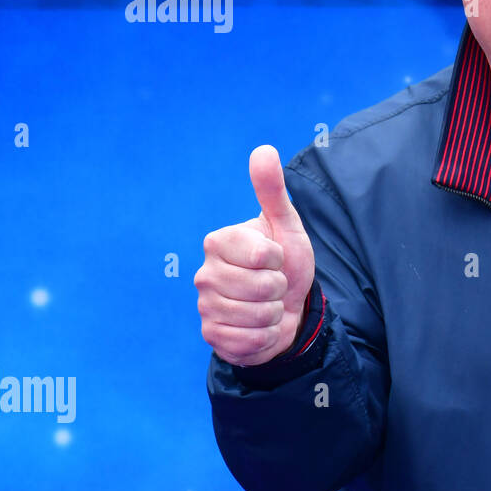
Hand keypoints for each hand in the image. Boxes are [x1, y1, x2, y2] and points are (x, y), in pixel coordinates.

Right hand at [195, 145, 315, 365]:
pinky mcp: (211, 336)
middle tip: (273, 284)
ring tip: (267, 305)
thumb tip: (264, 149)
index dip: (279, 260)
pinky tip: (260, 327)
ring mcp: (205, 307)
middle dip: (279, 289)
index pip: (263, 256)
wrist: (286, 307)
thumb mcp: (286, 225)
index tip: (275, 258)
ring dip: (274, 314)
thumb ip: (272, 190)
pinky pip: (250, 341)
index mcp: (218, 242)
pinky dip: (265, 337)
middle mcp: (204, 273)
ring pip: (258, 316)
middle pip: (262, 289)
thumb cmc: (285, 263)